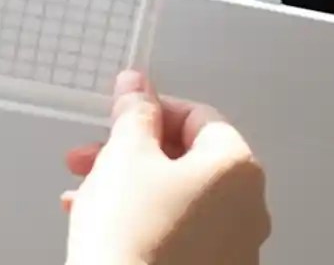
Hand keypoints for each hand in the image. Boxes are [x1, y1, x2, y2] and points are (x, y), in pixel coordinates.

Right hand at [61, 71, 269, 264]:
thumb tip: (138, 87)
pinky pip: (178, 233)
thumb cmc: (131, 234)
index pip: (197, 116)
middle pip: (186, 158)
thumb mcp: (124, 156)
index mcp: (236, 167)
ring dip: (129, 187)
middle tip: (90, 157)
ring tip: (85, 197)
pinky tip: (104, 228)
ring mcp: (235, 247)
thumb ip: (134, 113)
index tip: (117, 115)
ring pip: (177, 197)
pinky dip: (144, 221)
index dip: (151, 110)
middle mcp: (248, 207)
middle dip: (130, 153)